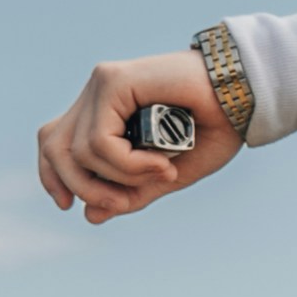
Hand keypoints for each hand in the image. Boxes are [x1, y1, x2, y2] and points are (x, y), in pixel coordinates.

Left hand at [38, 50, 240, 224]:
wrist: (244, 95)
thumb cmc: (213, 128)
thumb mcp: (165, 173)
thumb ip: (130, 191)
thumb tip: (89, 215)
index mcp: (103, 109)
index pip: (56, 141)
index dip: (52, 175)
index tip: (68, 205)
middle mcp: (97, 94)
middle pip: (56, 147)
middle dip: (83, 186)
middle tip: (122, 203)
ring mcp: (103, 84)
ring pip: (79, 150)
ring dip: (120, 177)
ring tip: (161, 173)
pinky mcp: (114, 81)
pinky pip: (100, 141)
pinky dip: (128, 163)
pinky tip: (160, 163)